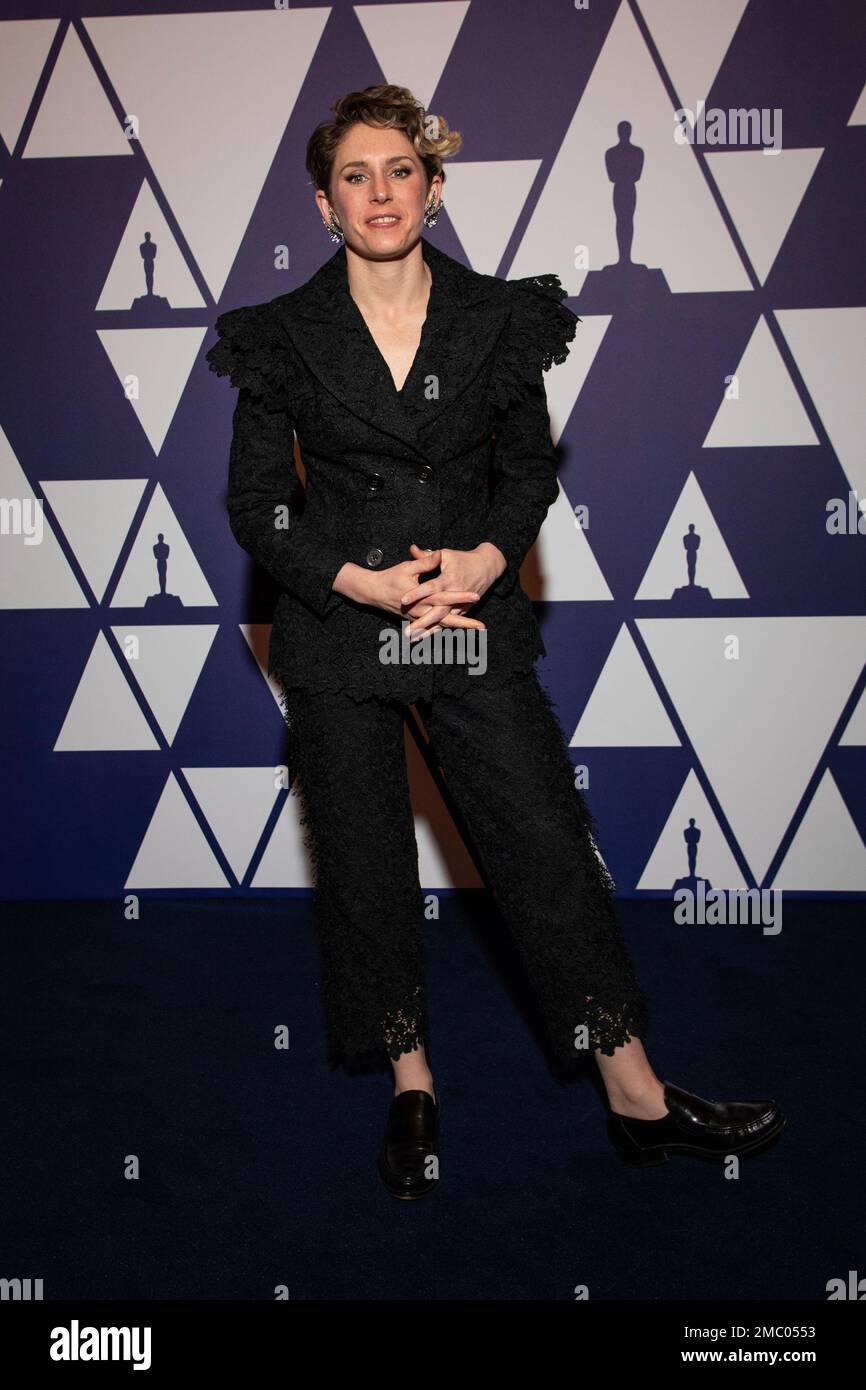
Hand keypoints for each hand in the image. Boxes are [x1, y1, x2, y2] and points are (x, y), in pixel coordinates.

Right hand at [332, 549, 483, 637]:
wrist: (373, 592)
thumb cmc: (390, 578)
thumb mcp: (407, 567)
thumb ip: (425, 562)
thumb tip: (438, 554)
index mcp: (422, 597)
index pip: (445, 597)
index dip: (461, 596)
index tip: (477, 596)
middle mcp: (422, 610)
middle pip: (447, 618)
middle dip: (465, 622)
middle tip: (482, 626)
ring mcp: (419, 617)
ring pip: (442, 626)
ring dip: (459, 628)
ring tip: (476, 630)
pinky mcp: (416, 619)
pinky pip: (433, 628)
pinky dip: (446, 630)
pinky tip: (458, 632)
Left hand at [399, 542, 504, 636]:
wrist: (486, 567)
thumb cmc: (463, 559)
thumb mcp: (446, 554)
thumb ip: (427, 556)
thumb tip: (411, 548)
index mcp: (449, 579)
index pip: (431, 587)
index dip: (417, 593)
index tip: (403, 599)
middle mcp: (455, 594)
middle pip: (437, 611)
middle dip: (422, 622)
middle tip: (407, 632)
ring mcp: (460, 605)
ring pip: (443, 621)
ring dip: (428, 631)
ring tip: (412, 639)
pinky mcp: (464, 610)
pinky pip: (449, 623)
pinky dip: (437, 630)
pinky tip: (423, 638)